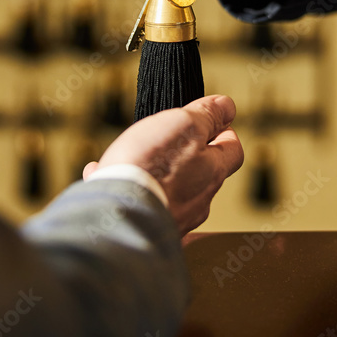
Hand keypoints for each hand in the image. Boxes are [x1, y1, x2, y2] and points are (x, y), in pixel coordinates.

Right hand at [84, 95, 243, 234]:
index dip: (223, 131)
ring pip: (169, 190)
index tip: (211, 121)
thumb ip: (207, 115)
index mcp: (213, 173)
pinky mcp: (145, 230)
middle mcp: (198, 202)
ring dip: (155, 174)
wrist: (117, 216)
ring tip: (130, 159)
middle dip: (187, 155)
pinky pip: (138, 204)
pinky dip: (125, 188)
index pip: (233, 150)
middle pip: (201, 173)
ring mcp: (173, 219)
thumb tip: (227, 107)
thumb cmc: (152, 167)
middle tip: (169, 138)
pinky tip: (103, 176)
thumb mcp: (185, 125)